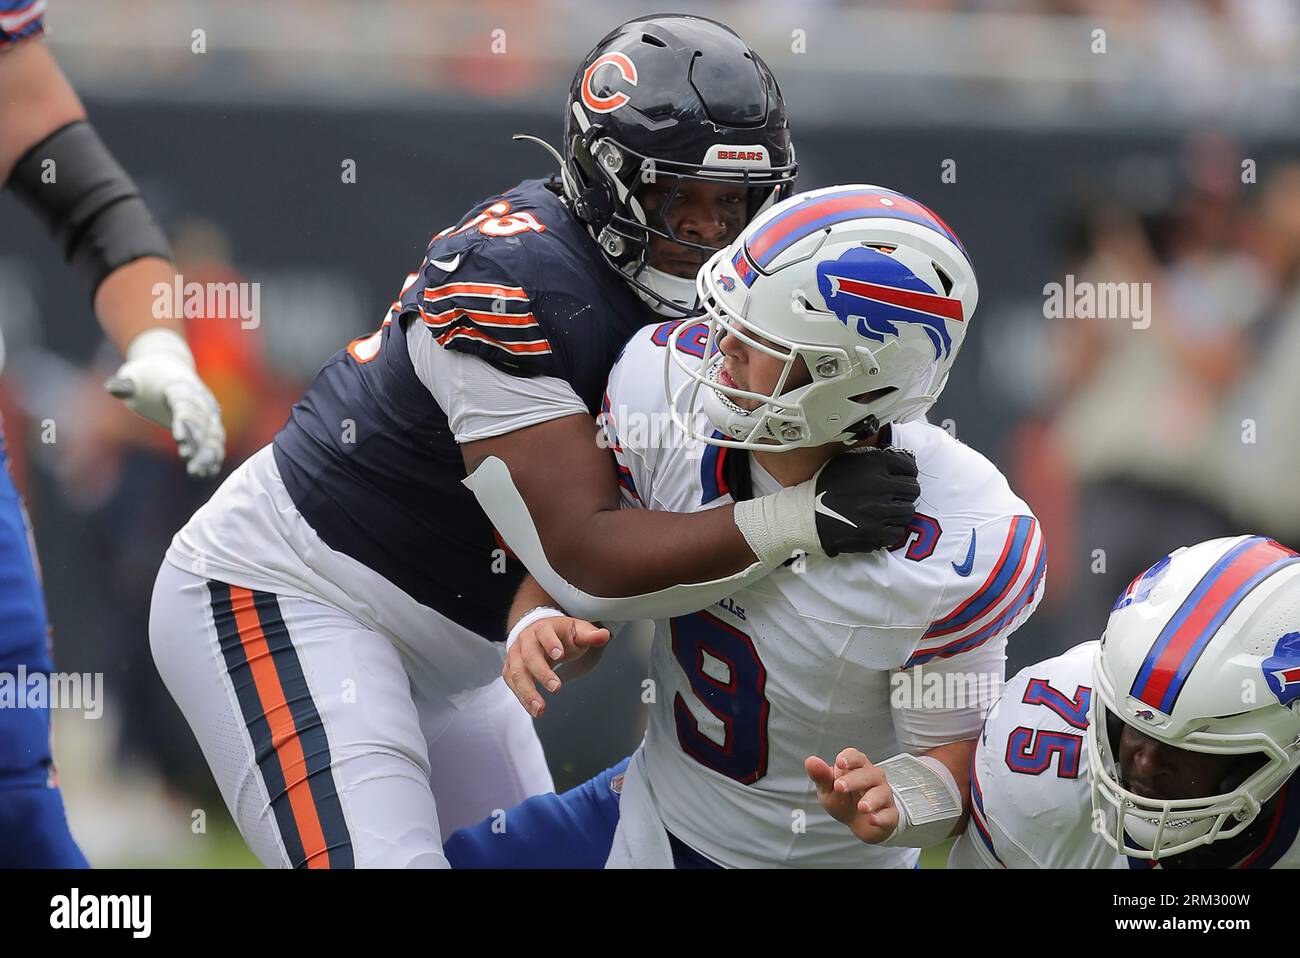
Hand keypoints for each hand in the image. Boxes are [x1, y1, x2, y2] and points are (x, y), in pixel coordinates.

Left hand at [105, 328, 225, 477]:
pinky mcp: (209, 422)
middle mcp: (199, 399)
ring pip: (213, 433)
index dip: (184, 420)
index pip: (184, 404)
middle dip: (198, 443)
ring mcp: (207, 411)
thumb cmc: (147, 376)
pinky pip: (215, 439)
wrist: (168, 367)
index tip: (179, 438)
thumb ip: (125, 384)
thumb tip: (112, 388)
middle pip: (202, 422)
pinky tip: (207, 472)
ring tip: (199, 472)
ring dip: (208, 453)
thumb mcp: (133, 376)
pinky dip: (213, 455)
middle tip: (191, 461)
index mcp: (179, 386)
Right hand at [503, 615, 609, 717]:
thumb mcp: (577, 631)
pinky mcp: (510, 668)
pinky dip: (522, 698)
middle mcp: (525, 640)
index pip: (544, 633)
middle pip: (529, 656)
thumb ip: (590, 635)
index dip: (550, 642)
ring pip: (516, 673)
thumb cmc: (561, 634)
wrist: (537, 633)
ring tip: (540, 710)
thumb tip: (605, 636)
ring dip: (527, 692)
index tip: (560, 655)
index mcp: (543, 627)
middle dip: (542, 673)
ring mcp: (515, 655)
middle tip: (557, 688)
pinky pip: (512, 684)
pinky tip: (534, 710)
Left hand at [805, 747, 898, 843]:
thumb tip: (811, 761)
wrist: (859, 823)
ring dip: (871, 799)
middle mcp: (873, 778)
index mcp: (857, 768)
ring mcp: (883, 796)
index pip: (856, 756)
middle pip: (868, 774)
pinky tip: (872, 819)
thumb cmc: (843, 800)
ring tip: (861, 807)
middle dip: (854, 780)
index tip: (840, 763)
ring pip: (881, 793)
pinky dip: (881, 817)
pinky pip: (889, 814)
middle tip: (839, 787)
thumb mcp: (828, 789)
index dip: (849, 758)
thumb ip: (821, 776)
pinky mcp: (890, 814)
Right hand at [811, 447, 918, 555]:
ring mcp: (879, 511)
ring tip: (886, 511)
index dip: (906, 473)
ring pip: (908, 511)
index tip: (899, 478)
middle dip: (905, 492)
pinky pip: (898, 531)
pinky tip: (879, 525)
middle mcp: (880, 486)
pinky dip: (891, 529)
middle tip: (893, 496)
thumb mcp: (846, 461)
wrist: (807, 514)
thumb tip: (904, 458)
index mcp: (874, 464)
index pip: (909, 467)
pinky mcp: (876, 533)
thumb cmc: (827, 486)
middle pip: (913, 489)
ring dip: (899, 511)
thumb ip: (874, 457)